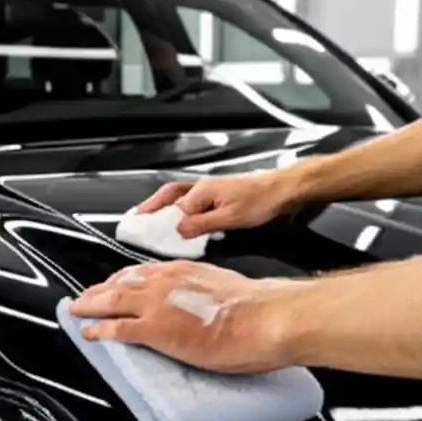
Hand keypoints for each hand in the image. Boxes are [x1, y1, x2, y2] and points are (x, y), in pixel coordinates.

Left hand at [69, 260, 305, 372]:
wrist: (262, 317)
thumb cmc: (255, 307)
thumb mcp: (224, 286)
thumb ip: (205, 291)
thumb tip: (205, 303)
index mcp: (183, 271)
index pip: (143, 271)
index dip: (124, 278)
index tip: (115, 283)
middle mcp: (164, 281)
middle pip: (121, 282)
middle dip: (100, 290)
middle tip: (85, 296)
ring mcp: (156, 304)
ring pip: (112, 300)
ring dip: (91, 305)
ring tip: (77, 310)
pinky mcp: (154, 329)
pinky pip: (117, 328)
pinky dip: (99, 330)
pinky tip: (89, 333)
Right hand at [135, 170, 304, 238]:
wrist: (284, 191)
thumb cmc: (260, 203)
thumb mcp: (230, 218)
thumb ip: (202, 224)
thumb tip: (177, 230)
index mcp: (201, 191)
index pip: (173, 209)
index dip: (159, 221)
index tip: (145, 233)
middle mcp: (203, 188)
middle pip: (170, 195)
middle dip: (152, 206)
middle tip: (137, 218)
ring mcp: (212, 190)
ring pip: (181, 196)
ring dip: (165, 206)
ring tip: (153, 218)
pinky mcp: (221, 195)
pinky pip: (194, 201)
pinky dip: (182, 209)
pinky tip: (184, 220)